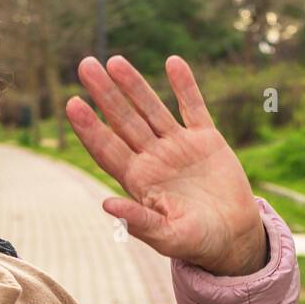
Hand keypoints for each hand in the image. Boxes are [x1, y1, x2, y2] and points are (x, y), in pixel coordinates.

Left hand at [65, 55, 266, 277]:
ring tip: (114, 60)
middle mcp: (153, 159)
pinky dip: (184, 86)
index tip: (72, 104)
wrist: (232, 238)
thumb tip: (107, 204)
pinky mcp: (206, 140)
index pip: (107, 149)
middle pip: (123, 121)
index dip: (90, 128)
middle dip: (105, 94)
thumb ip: (139, 221)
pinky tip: (172, 62)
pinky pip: (193, 107)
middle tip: (85, 65)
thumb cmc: (196, 243)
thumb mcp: (168, 237)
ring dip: (134, 85)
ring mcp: (178, 146)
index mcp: (139, 182)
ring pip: (151, 109)